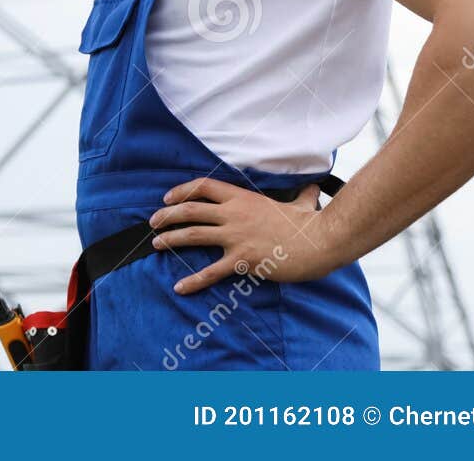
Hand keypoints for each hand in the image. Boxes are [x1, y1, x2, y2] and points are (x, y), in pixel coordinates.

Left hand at [147, 178, 337, 293]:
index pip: (204, 186)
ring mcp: (236, 236)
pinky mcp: (243, 259)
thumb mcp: (303, 203)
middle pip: (191, 209)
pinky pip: (211, 271)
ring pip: (193, 234)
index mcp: (243, 198)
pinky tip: (180, 287)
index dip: (182, 191)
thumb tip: (314, 188)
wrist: (320, 242)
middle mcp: (234, 213)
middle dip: (167, 215)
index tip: (167, 198)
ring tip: (156, 244)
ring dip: (171, 238)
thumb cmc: (312, 224)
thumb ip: (302, 196)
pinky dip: (193, 280)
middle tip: (152, 222)